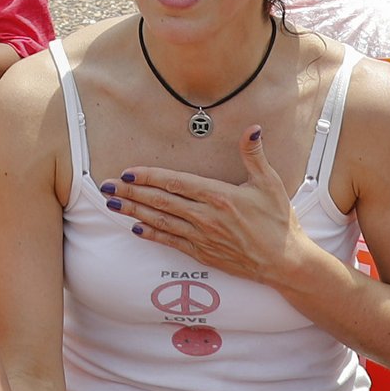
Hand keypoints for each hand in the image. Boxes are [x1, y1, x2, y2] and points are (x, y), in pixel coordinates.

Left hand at [106, 126, 310, 286]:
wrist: (284, 262)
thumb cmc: (278, 220)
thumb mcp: (269, 183)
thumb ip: (254, 155)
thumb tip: (252, 128)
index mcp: (219, 196)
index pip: (176, 183)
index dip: (149, 177)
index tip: (127, 172)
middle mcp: (205, 217)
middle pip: (160, 202)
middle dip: (131, 193)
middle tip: (105, 187)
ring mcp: (202, 237)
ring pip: (160, 222)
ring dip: (134, 212)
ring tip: (112, 205)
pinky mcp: (203, 253)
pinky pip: (171, 242)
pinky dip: (151, 234)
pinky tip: (135, 228)